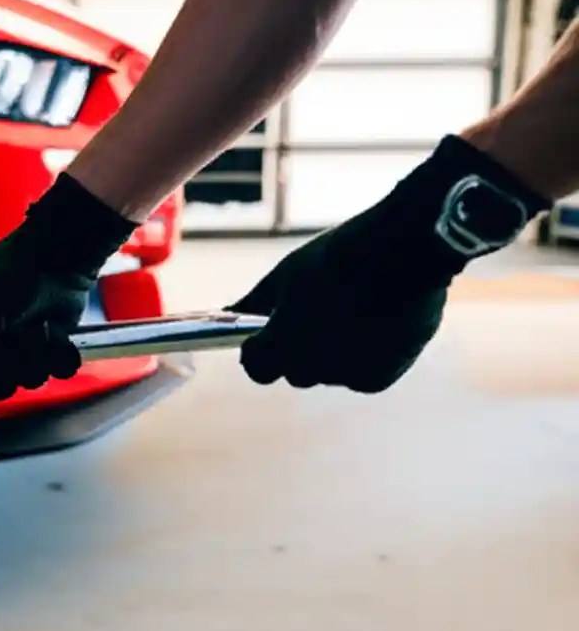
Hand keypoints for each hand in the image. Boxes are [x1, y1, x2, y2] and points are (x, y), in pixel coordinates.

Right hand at [0, 231, 90, 402]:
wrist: (57, 252)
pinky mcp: (50, 351)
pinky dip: (60, 355)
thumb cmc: (12, 269)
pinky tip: (58, 333)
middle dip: (6, 369)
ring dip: (36, 356)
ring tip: (41, 327)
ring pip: (26, 381)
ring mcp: (20, 352)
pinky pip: (56, 371)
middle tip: (14, 341)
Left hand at [229, 219, 448, 392]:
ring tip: (349, 312)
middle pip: (295, 370)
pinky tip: (372, 324)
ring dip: (332, 354)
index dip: (259, 350)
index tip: (266, 333)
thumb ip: (254, 304)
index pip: (257, 367)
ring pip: (329, 372)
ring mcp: (348, 375)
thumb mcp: (286, 275)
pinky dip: (362, 356)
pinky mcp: (381, 377)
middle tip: (317, 314)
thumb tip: (225, 314)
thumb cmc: (337, 259)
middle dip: (298, 349)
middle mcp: (313, 368)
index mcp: (283, 344)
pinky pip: (360, 374)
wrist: (405, 252)